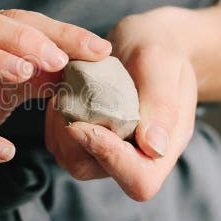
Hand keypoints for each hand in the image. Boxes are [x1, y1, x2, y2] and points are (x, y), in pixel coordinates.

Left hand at [45, 8, 197, 200]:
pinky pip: (59, 143)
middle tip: (71, 99)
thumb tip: (155, 148)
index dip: (111, 159)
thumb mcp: (162, 64)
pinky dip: (54, 120)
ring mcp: (108, 150)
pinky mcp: (86, 139)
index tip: (86, 123)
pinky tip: (65, 94)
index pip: (139, 180)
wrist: (143, 40)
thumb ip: (161, 104)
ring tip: (69, 93)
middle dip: (74, 138)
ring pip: (71, 158)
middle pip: (95, 171)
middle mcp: (136, 155)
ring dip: (60, 127)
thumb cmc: (159, 48)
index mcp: (165, 145)